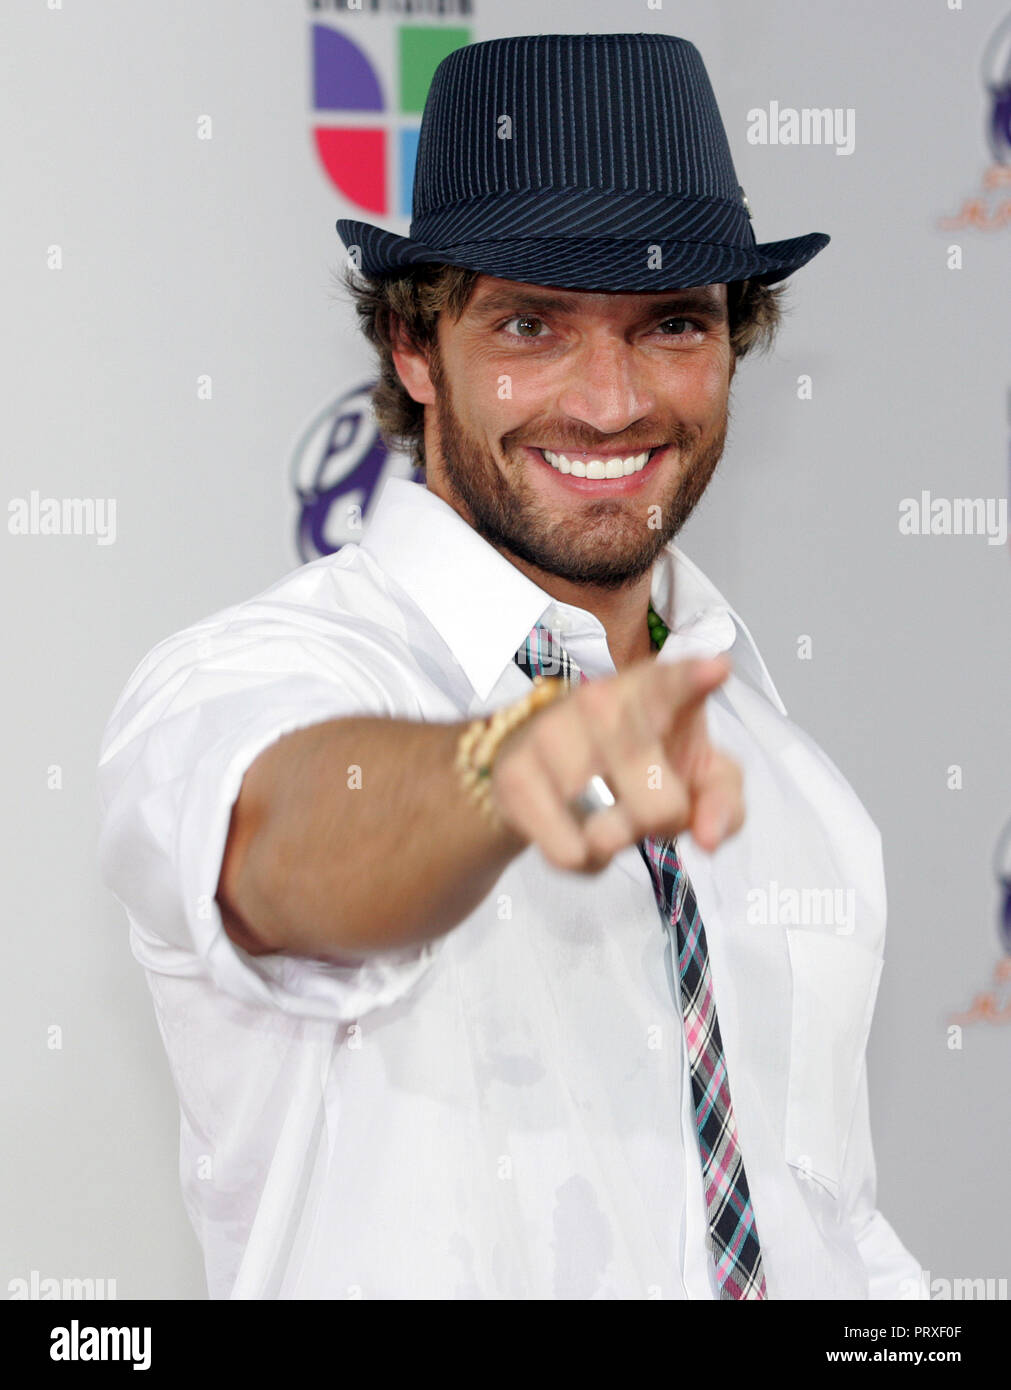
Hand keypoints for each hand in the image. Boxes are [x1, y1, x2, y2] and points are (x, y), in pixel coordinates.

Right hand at [489, 655, 742, 872]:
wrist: (544, 769)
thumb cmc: (638, 763)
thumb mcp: (695, 774)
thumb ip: (723, 800)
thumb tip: (709, 839)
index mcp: (653, 690)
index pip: (672, 683)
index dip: (692, 679)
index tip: (716, 670)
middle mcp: (600, 702)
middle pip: (661, 807)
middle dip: (665, 824)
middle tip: (650, 805)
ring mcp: (552, 736)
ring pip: (609, 835)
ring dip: (618, 842)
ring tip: (607, 811)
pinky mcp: (515, 775)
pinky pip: (570, 854)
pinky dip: (584, 859)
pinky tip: (576, 829)